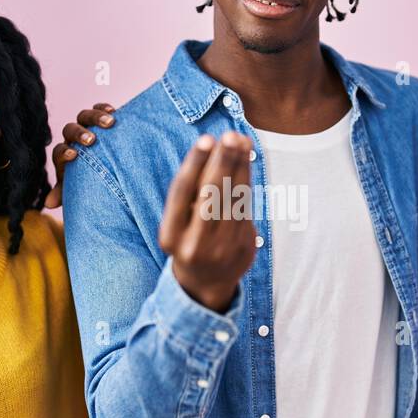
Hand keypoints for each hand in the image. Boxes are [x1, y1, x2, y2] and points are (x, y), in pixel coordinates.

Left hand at [45, 102, 116, 207]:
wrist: (107, 171)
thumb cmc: (89, 181)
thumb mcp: (77, 189)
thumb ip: (63, 194)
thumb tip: (49, 204)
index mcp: (64, 155)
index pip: (59, 150)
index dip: (64, 152)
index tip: (74, 155)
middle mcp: (73, 139)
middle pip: (70, 130)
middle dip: (79, 134)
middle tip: (91, 140)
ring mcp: (86, 127)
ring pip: (84, 117)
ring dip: (95, 118)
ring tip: (110, 123)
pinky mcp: (100, 119)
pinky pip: (99, 109)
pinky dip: (104, 108)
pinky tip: (114, 112)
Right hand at [158, 131, 256, 311]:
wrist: (205, 283)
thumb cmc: (188, 238)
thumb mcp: (180, 221)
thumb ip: (194, 189)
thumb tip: (217, 146)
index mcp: (171, 236)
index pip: (181, 194)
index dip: (194, 164)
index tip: (206, 138)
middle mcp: (194, 244)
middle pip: (211, 196)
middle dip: (223, 162)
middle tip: (231, 135)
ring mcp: (221, 249)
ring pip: (233, 201)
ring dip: (240, 167)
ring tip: (242, 141)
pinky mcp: (243, 249)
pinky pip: (246, 209)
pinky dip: (247, 183)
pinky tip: (247, 162)